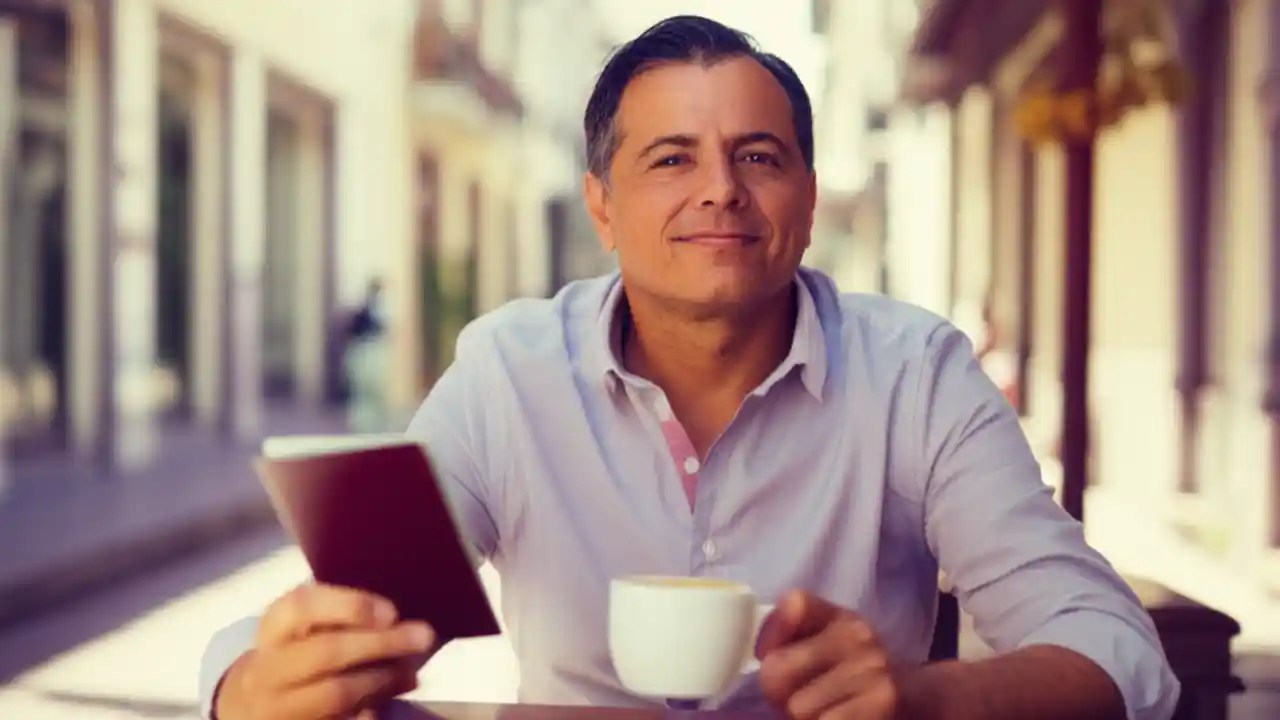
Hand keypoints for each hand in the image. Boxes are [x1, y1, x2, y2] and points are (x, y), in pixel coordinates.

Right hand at [215, 584, 437, 719]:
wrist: (255, 703)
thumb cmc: (297, 652)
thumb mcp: (307, 629)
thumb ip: (345, 619)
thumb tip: (404, 622)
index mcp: (273, 629)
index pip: (303, 606)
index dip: (350, 605)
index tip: (392, 612)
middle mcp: (268, 668)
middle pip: (325, 652)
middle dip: (380, 644)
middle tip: (424, 636)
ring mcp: (278, 706)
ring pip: (334, 693)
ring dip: (382, 680)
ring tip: (411, 672)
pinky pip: (340, 719)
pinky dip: (370, 711)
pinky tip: (388, 702)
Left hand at [755, 590, 900, 719]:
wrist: (923, 701)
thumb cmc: (860, 675)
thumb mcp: (833, 643)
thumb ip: (792, 637)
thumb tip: (760, 655)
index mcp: (841, 617)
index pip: (793, 604)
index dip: (770, 635)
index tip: (769, 656)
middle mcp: (859, 636)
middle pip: (778, 670)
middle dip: (778, 693)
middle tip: (797, 698)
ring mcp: (873, 671)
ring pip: (798, 708)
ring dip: (804, 719)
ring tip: (824, 712)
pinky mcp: (883, 703)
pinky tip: (840, 719)